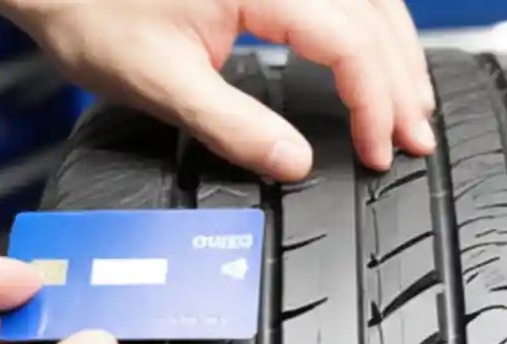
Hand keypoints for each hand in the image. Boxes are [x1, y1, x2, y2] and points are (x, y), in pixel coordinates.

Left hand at [0, 0, 435, 179]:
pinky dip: (368, 27)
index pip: (350, 43)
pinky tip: (373, 58)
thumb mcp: (163, 84)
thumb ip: (236, 128)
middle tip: (415, 140)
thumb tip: (294, 166)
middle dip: (402, 82)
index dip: (374, 103)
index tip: (379, 152)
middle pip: (373, 15)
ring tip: (409, 105)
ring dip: (395, 51)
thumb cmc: (92, 15)